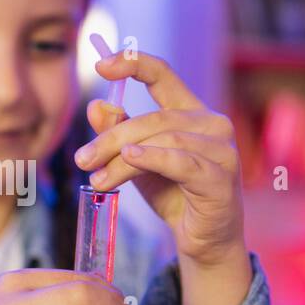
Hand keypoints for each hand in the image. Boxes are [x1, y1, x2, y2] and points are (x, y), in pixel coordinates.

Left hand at [73, 48, 246, 269]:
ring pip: (164, 140)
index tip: (99, 63)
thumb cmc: (173, 195)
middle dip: (112, 138)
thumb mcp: (137, 162)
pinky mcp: (222, 178)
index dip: (133, 63)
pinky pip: (182, 162)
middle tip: (82, 158)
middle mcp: (213, 124)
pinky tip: (129, 160)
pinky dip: (153, 158)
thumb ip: (119, 134)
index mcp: (192, 112)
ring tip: (98, 178)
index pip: (163, 75)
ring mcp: (222, 150)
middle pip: (154, 118)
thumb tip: (96, 107)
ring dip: (122, 158)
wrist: (203, 240)